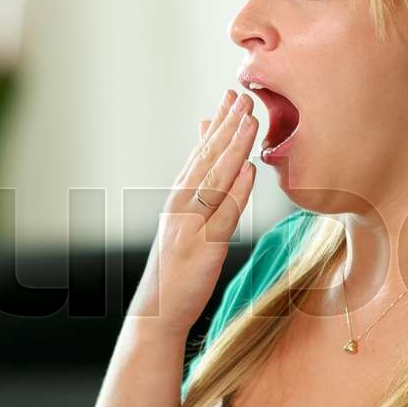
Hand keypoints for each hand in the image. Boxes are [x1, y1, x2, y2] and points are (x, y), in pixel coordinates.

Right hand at [127, 89, 257, 335]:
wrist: (158, 311)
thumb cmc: (175, 266)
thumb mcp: (183, 222)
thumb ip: (196, 185)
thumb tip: (206, 144)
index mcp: (178, 198)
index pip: (200, 152)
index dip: (218, 123)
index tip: (233, 95)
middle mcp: (179, 206)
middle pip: (205, 159)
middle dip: (226, 125)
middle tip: (243, 95)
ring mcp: (188, 226)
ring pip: (213, 180)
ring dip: (232, 148)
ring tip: (249, 120)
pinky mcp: (201, 248)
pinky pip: (221, 215)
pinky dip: (235, 191)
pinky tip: (249, 171)